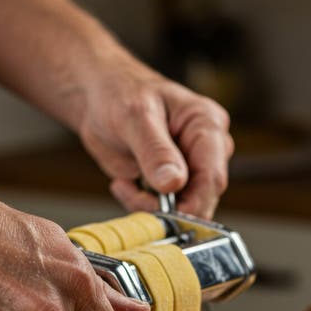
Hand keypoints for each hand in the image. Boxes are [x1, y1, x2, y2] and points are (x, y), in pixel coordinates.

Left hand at [78, 52, 233, 218]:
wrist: (97, 99)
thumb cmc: (119, 93)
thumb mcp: (135, 118)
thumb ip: (155, 151)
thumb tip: (174, 183)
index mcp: (207, 125)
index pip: (213, 176)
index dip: (194, 203)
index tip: (167, 217)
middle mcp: (205, 148)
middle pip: (202, 197)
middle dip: (168, 208)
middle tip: (132, 194)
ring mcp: (190, 167)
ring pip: (182, 208)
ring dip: (150, 207)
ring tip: (124, 184)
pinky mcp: (171, 182)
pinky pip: (163, 210)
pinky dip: (141, 204)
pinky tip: (124, 184)